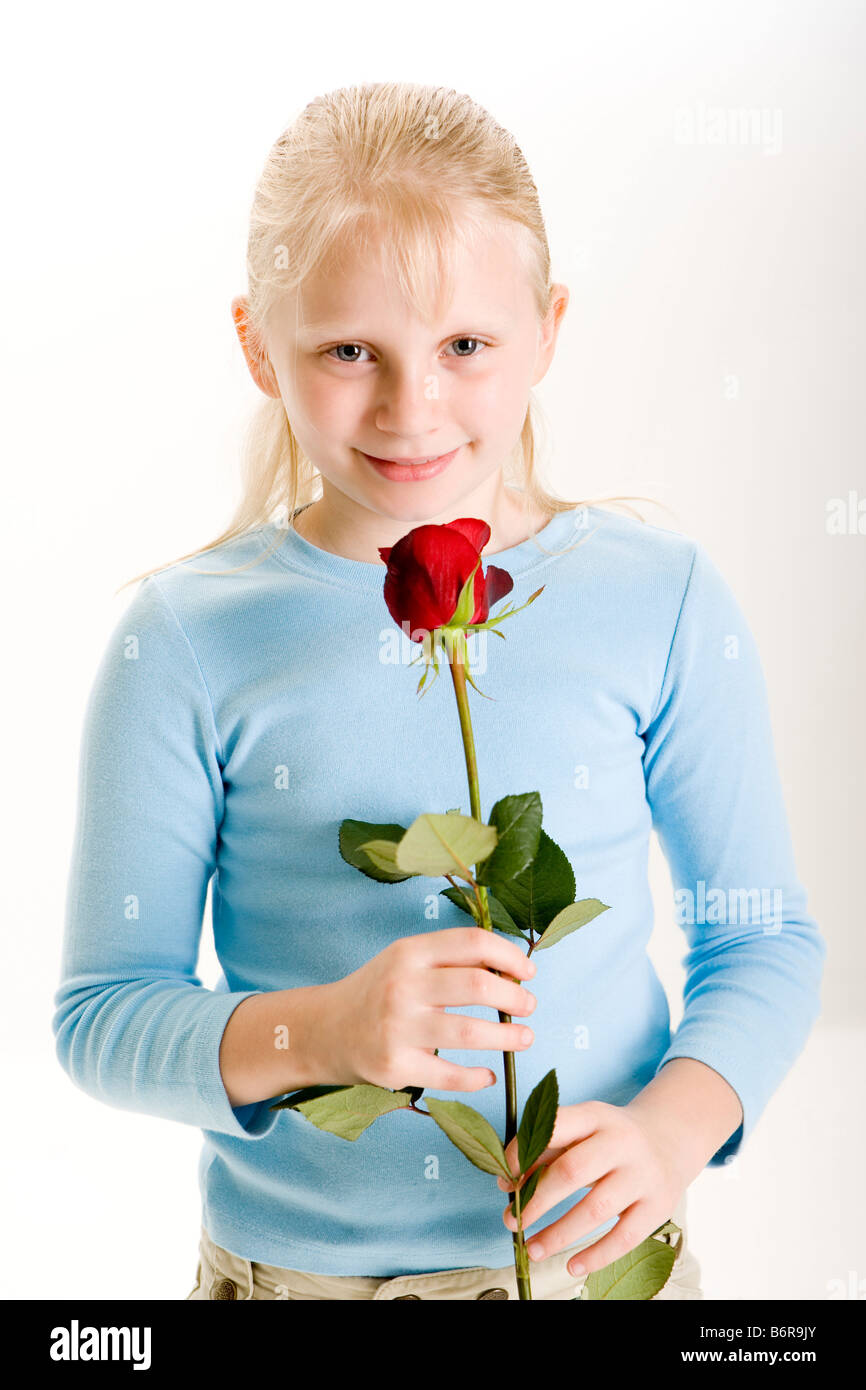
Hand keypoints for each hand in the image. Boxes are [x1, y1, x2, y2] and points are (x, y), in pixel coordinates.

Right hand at [321, 926, 537, 1093]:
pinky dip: (478, 1078)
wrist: (325, 1030)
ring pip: (471, 1033)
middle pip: (478, 984)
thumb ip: (450, 959)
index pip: (472, 942)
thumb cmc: (378, 991)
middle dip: (515, 998)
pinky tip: (489, 1075)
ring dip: (508, 1037)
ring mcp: (398, 1028)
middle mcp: (403, 986)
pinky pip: (450, 1076)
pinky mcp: (395, 1066)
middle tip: (529, 1006)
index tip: (528, 972)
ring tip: (525, 1038)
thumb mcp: (406, 961)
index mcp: (410, 952)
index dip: (509, 955)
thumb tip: (510, 969)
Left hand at [496, 1098, 694, 1276]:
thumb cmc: (609, 1139)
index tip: (505, 1179)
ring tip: (533, 1249)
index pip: (555, 1128)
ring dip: (559, 1234)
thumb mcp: (582, 1129)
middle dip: (536, 1201)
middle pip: (572, 1171)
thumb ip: (546, 1150)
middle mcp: (622, 1141)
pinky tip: (572, 1266)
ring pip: (596, 1209)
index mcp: (596, 1116)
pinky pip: (625, 1237)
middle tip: (511, 1221)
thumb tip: (507, 1182)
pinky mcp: (659, 1205)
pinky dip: (596, 1256)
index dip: (523, 1153)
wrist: (670, 1139)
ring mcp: (643, 1174)